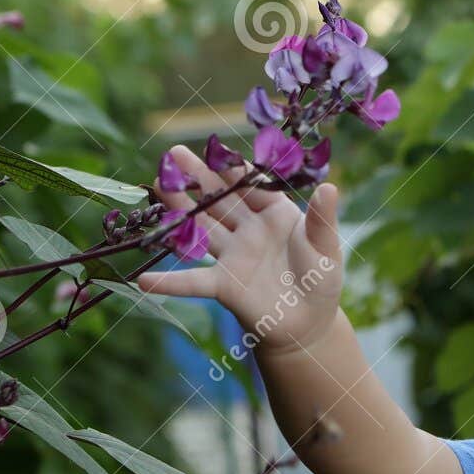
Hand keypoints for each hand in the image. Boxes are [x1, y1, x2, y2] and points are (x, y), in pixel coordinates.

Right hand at [135, 144, 344, 356]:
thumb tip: (330, 187)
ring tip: (156, 185)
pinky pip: (193, 282)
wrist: (309, 324)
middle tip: (172, 155)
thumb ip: (323, 220)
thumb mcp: (327, 248)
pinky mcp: (224, 285)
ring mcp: (233, 255)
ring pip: (201, 228)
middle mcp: (248, 229)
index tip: (215, 149)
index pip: (250, 186)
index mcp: (274, 213)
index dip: (232, 169)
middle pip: (218, 200)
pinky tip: (143, 279)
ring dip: (178, 210)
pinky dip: (169, 283)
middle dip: (196, 177)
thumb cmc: (321, 281)